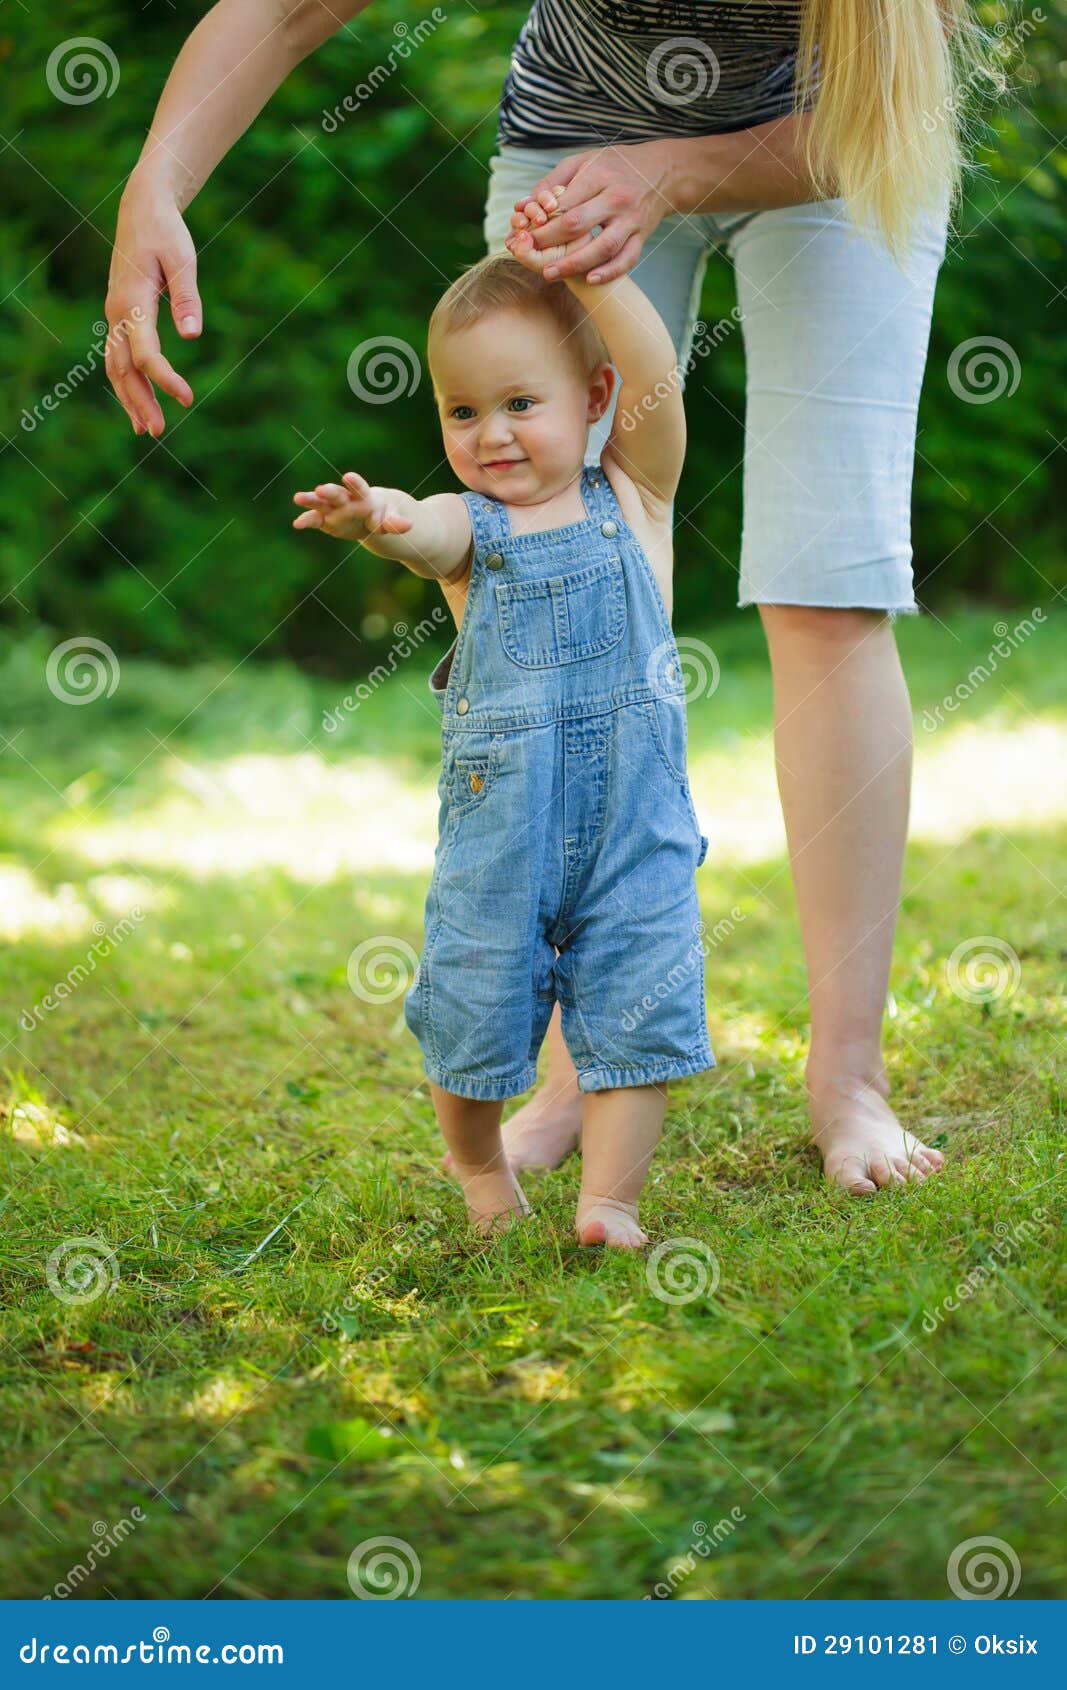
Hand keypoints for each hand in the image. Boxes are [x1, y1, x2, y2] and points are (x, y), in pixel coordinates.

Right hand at [105, 176, 200, 435]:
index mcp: (133, 301)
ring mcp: (115, 316)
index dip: (166, 379)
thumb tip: (192, 336)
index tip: (188, 399)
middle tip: (159, 432)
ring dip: (130, 399)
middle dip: (140, 401)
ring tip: (147, 430)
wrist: (143, 210)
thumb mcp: (183, 259)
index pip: (146, 353)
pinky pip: (118, 357)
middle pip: (124, 368)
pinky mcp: (120, 317)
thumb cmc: (166, 233)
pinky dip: (126, 384)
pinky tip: (139, 406)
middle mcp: (117, 312)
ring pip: (116, 367)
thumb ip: (187, 297)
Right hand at [292, 472, 412, 541]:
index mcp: (364, 496)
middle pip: (338, 493)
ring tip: (298, 498)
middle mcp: (346, 499)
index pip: (360, 488)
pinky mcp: (326, 520)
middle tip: (321, 490)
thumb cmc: (384, 515)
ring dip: (311, 500)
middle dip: (330, 492)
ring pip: (321, 502)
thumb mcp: (391, 520)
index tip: (348, 476)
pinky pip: (315, 519)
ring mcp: (334, 508)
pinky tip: (297, 524)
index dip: (355, 483)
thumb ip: (395, 523)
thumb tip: (408, 525)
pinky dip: (306, 521)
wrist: (373, 517)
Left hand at [509, 142, 673, 282]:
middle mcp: (617, 198)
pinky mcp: (642, 236)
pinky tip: (590, 280)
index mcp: (599, 176)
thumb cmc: (616, 166)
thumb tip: (523, 205)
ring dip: (574, 264)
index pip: (563, 203)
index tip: (522, 234)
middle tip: (527, 255)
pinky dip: (609, 272)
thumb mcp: (584, 161)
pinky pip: (627, 259)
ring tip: (550, 274)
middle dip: (549, 242)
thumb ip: (552, 181)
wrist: (663, 172)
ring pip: (602, 247)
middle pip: (577, 225)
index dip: (541, 220)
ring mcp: (631, 220)